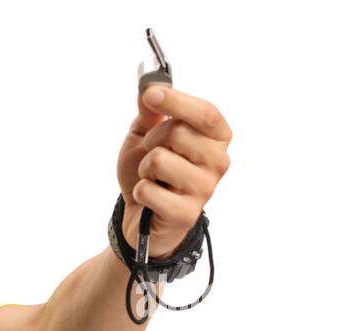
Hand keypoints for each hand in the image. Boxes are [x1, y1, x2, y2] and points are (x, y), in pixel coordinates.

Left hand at [117, 85, 232, 258]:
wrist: (140, 214)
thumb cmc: (149, 172)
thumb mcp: (145, 136)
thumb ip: (150, 112)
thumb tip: (150, 87)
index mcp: (216, 137)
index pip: (205, 113)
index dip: (177, 101)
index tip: (151, 94)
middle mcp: (218, 161)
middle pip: (179, 132)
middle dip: (152, 140)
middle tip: (151, 154)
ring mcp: (205, 189)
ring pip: (160, 160)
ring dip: (145, 168)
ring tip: (152, 177)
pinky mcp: (186, 214)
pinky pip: (149, 190)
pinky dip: (140, 191)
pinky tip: (149, 198)